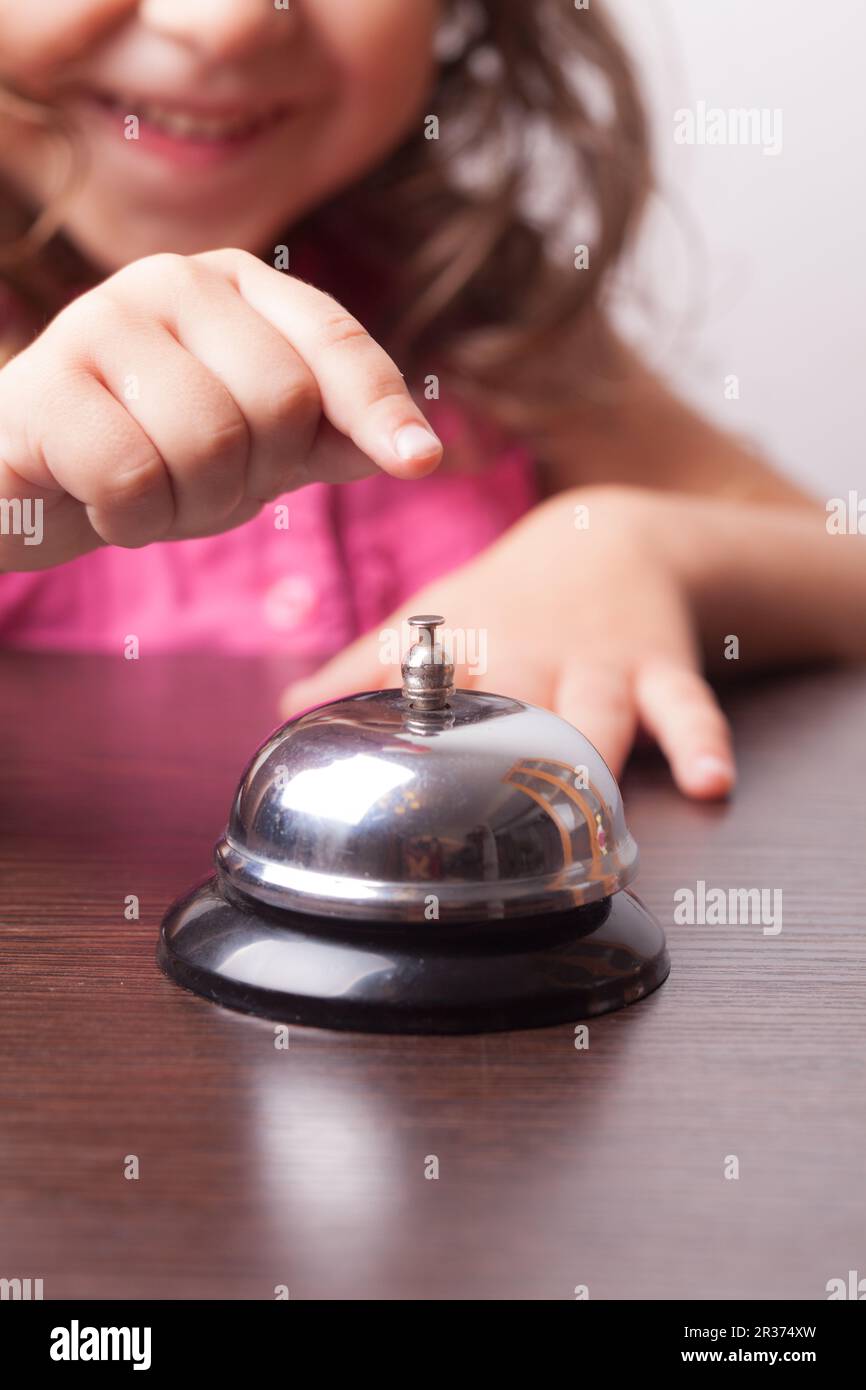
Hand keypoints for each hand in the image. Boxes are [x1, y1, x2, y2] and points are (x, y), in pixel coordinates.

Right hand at [0, 248, 441, 568]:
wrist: (18, 476)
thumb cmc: (140, 451)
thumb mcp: (249, 447)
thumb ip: (324, 437)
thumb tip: (416, 448)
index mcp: (235, 288)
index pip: (332, 342)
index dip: (380, 405)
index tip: (420, 461)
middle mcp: (172, 283)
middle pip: (280, 400)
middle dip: (253, 478)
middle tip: (200, 487)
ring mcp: (101, 321)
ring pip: (210, 442)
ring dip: (189, 507)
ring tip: (150, 494)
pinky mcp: (43, 383)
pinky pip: (133, 477)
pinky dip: (130, 519)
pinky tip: (101, 502)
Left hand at [280, 485, 735, 799]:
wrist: (609, 534)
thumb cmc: (507, 593)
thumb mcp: (433, 614)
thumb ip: (364, 666)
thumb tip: (286, 710)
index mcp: (470, 648)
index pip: (424, 685)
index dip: (397, 720)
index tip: (372, 770)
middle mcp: (535, 658)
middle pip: (516, 708)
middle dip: (506, 756)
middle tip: (491, 814)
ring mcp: (603, 665)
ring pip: (600, 713)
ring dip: (598, 756)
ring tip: (597, 806)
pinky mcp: (663, 669)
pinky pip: (689, 708)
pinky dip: (703, 743)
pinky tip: (712, 782)